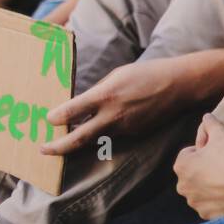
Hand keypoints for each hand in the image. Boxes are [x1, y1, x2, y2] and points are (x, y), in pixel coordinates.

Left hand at [40, 58, 187, 154]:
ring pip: (96, 139)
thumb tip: (82, 104)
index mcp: (105, 96)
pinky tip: (105, 126)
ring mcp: (125, 127)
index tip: (48, 120)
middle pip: (79, 138)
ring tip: (66, 141)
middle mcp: (113, 116)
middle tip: (43, 149)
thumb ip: (98, 92)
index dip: (56, 118)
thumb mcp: (117, 75)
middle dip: (58, 147)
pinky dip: (105, 133)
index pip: (72, 112)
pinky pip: (114, 135)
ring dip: (80, 140)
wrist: (180, 85)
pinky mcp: (135, 133)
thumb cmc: (147, 74)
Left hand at [174, 114, 223, 218]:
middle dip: (206, 169)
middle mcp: (183, 185)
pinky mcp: (207, 214)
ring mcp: (195, 202)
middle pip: (195, 173)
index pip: (190, 154)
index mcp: (182, 165)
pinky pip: (211, 204)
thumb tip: (207, 116)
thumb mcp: (222, 132)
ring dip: (211, 184)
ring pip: (202, 189)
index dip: (206, 150)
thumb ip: (211, 122)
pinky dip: (218, 199)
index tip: (220, 151)